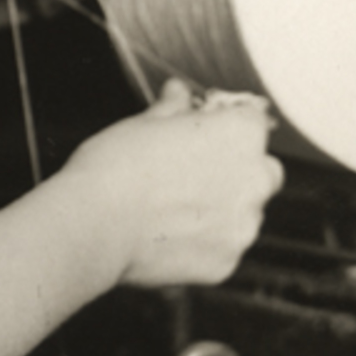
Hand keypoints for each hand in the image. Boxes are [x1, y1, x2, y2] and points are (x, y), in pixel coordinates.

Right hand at [63, 75, 283, 288]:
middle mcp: (254, 180)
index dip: (223, 127)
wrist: (94, 224)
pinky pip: (223, 248)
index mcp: (240, 135)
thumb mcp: (142, 123)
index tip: (199, 134)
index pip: (251, 122)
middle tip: (192, 172)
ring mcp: (243, 226)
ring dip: (222, 210)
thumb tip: (178, 93)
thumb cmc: (115, 166)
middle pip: (262, 171)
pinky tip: (168, 236)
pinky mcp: (226, 263)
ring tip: (173, 210)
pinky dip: (204, 243)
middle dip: (237, 171)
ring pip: (245, 214)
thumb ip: (172, 109)